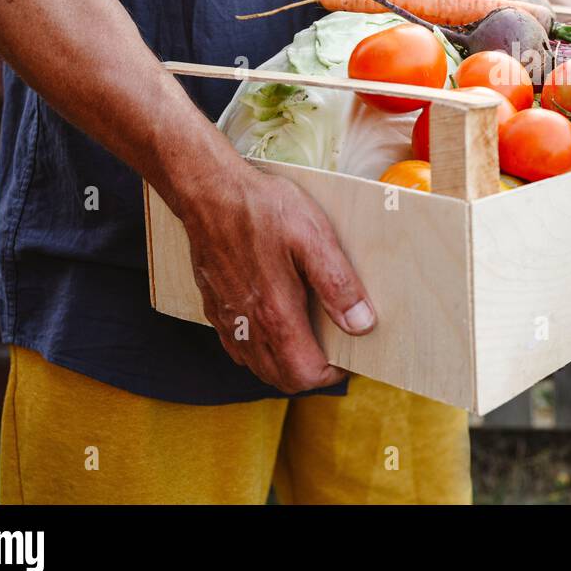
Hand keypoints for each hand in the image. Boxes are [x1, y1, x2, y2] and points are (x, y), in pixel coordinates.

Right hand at [176, 163, 375, 393]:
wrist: (208, 192)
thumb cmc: (262, 209)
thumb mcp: (313, 238)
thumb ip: (337, 285)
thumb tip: (361, 324)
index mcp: (276, 314)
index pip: (306, 374)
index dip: (333, 372)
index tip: (349, 354)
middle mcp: (247, 325)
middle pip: (282, 378)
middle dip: (311, 373)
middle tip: (332, 349)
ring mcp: (226, 318)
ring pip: (257, 366)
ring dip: (285, 364)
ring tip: (308, 338)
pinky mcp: (213, 306)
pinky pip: (237, 347)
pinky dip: (260, 350)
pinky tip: (273, 324)